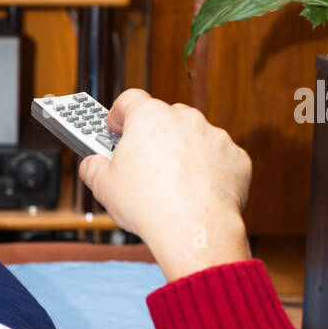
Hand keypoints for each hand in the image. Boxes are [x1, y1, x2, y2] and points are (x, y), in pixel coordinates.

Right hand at [78, 89, 252, 281]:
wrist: (193, 228)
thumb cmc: (148, 205)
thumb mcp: (103, 187)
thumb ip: (93, 167)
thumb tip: (92, 165)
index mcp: (149, 117)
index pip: (129, 100)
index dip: (120, 113)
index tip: (116, 128)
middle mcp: (184, 118)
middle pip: (164, 118)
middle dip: (154, 136)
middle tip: (143, 162)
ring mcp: (214, 136)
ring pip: (193, 138)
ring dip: (183, 153)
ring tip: (172, 185)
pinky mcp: (235, 157)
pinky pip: (218, 159)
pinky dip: (209, 171)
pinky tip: (197, 193)